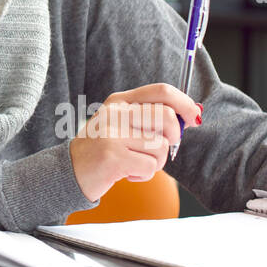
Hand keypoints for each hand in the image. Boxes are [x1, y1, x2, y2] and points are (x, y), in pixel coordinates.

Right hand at [68, 83, 201, 202]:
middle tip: (164, 147)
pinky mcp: (113, 157)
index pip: (161, 91)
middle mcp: (115, 113)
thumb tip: (192, 116)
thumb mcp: (122, 125)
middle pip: (167, 117)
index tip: (194, 117)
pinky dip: (145, 174)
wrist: (71, 171)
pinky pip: (151, 166)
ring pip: (161, 146)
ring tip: (137, 163)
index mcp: (119, 101)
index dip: (184, 102)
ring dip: (156, 162)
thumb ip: (151, 118)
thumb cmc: (104, 149)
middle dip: (175, 136)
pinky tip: (128, 173)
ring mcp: (112, 134)